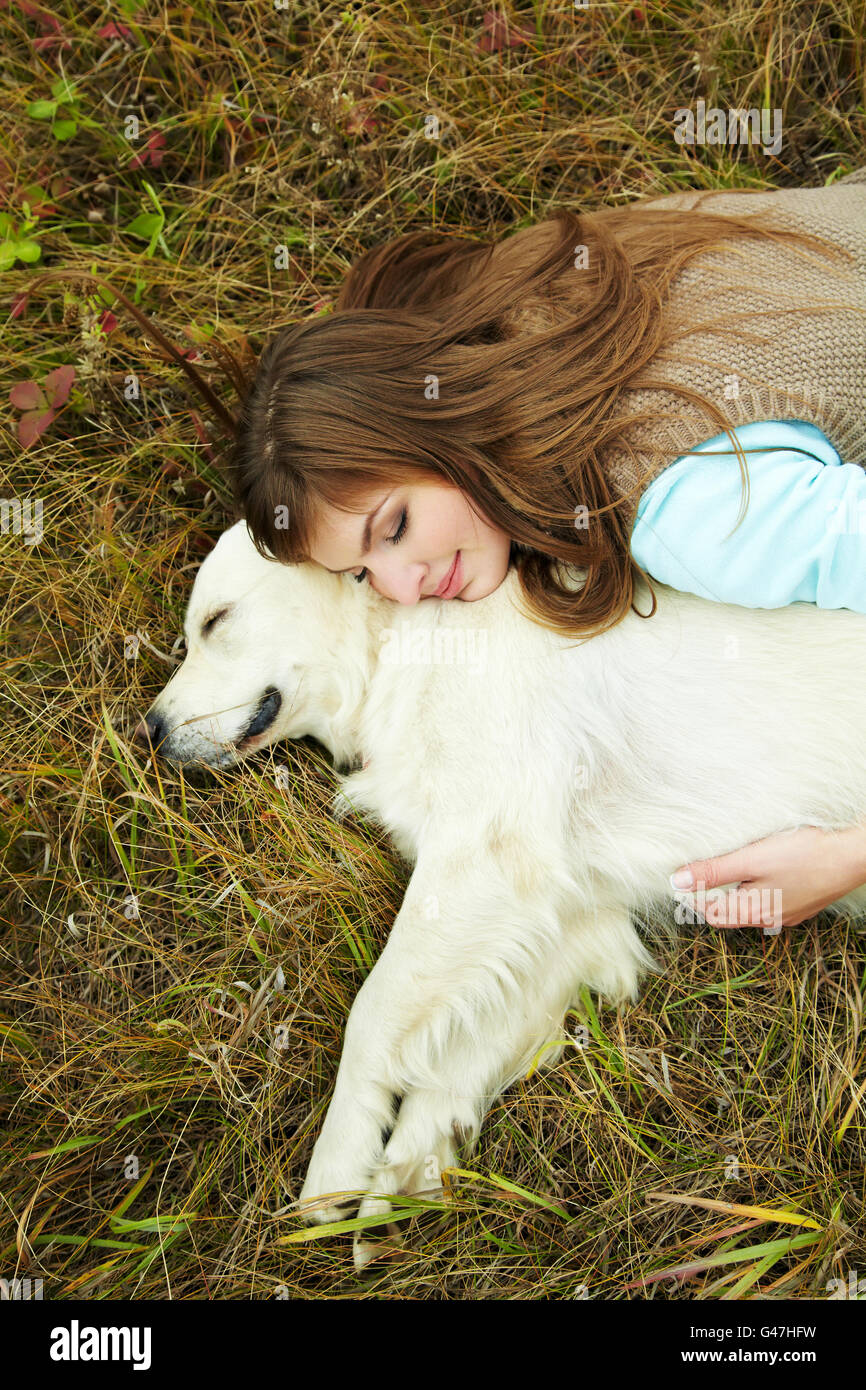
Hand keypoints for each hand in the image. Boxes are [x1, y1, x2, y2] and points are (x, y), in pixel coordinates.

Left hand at [669, 823, 865, 930]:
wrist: (852, 856)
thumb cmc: (803, 855)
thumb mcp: (751, 860)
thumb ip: (713, 871)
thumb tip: (677, 881)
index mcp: (754, 911)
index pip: (712, 914)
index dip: (693, 899)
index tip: (682, 880)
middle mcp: (771, 919)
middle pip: (732, 913)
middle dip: (714, 897)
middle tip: (700, 873)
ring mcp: (790, 913)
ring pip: (753, 908)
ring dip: (738, 893)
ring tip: (729, 870)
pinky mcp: (804, 902)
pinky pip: (773, 902)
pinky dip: (760, 890)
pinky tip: (762, 874)